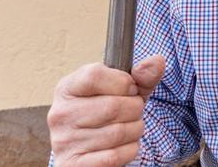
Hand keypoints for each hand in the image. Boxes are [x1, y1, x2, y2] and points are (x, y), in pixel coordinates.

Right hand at [47, 56, 165, 166]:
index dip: (122, 82)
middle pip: (112, 106)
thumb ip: (141, 77)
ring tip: (130, 128)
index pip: (94, 75)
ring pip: (118, 132)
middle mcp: (60, 114)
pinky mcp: (73, 164)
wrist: (85, 151)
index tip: (130, 89)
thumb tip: (157, 62)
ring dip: (135, 130)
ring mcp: (64, 141)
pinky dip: (129, 151)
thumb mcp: (122, 92)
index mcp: (67, 88)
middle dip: (135, 109)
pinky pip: (114, 156)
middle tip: (133, 112)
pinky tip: (124, 146)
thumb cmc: (105, 115)